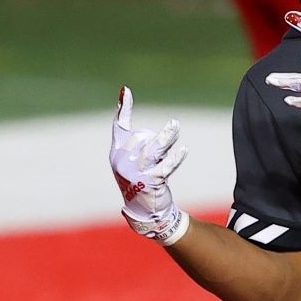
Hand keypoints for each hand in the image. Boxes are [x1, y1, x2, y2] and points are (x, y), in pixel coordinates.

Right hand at [109, 86, 189, 245]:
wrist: (145, 210)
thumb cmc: (142, 179)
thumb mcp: (136, 158)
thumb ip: (138, 138)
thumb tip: (138, 114)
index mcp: (117, 153)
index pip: (119, 127)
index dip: (124, 108)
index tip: (127, 90)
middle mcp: (122, 162)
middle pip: (143, 138)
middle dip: (159, 139)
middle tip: (172, 135)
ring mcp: (135, 173)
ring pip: (153, 149)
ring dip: (166, 137)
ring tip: (175, 125)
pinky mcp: (150, 182)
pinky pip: (165, 167)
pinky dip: (175, 158)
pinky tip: (184, 150)